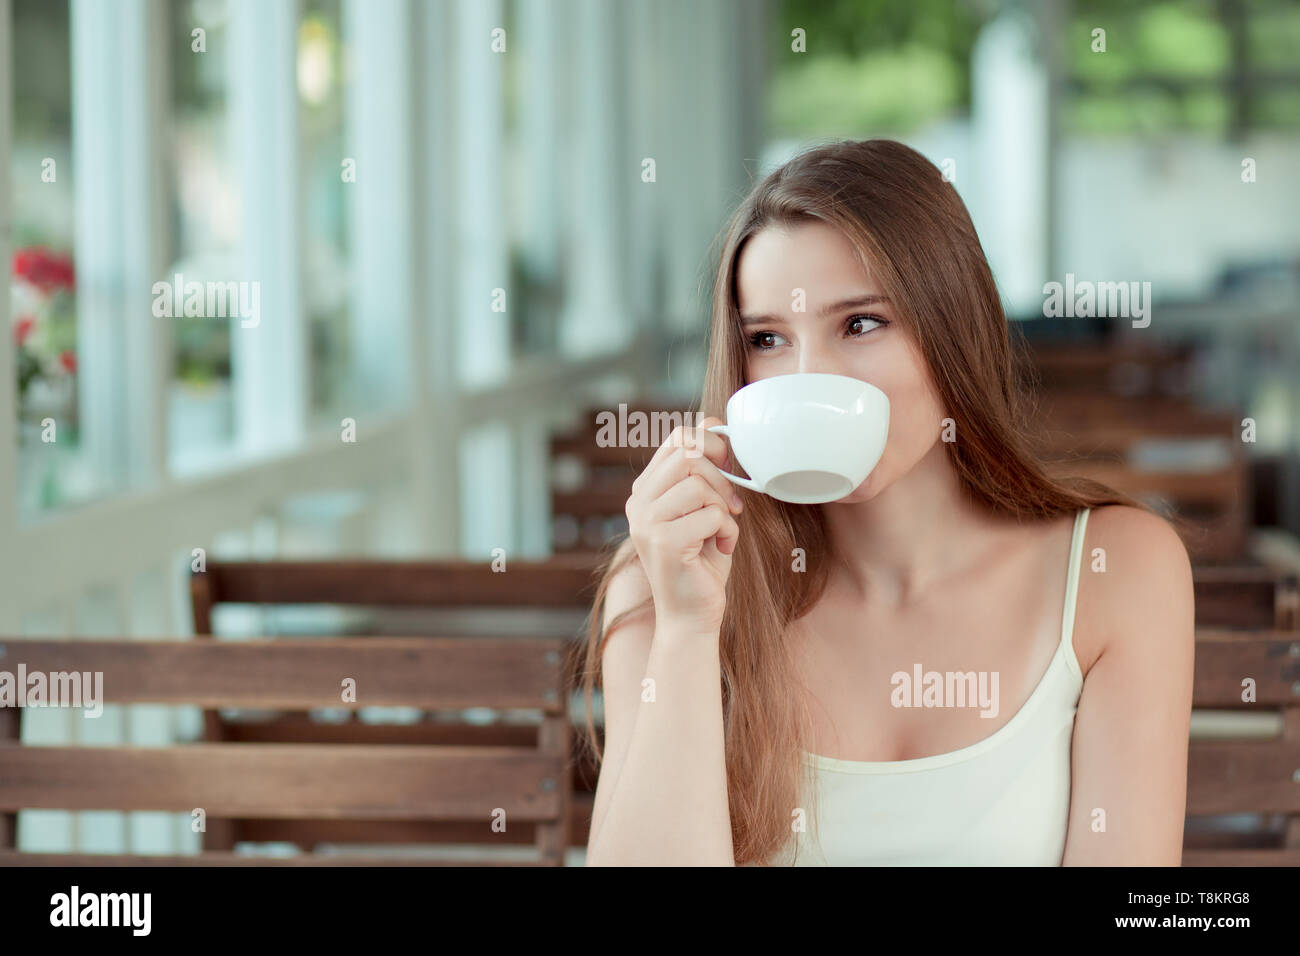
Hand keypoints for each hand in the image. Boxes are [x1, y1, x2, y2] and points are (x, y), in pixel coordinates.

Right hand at [625, 415, 742, 633]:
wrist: (692, 616)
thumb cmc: (702, 562)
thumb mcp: (703, 508)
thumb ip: (703, 471)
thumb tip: (711, 423)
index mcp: (645, 490)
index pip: (678, 438)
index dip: (712, 444)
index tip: (729, 469)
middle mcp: (638, 502)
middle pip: (688, 454)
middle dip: (722, 476)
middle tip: (732, 505)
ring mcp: (645, 521)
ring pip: (699, 483)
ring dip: (724, 508)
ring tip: (723, 531)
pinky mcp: (662, 541)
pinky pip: (711, 514)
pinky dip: (728, 532)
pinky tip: (722, 548)